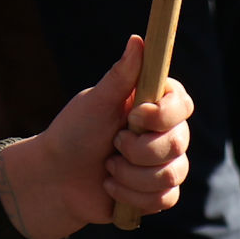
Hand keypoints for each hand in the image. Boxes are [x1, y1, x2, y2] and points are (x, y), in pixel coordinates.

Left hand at [0, 35, 192, 238]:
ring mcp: (164, 164)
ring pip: (172, 174)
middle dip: (138, 150)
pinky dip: (132, 195)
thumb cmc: (74, 133)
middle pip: (179, 142)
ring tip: (108, 167)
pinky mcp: (158, 193)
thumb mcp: (95, 102)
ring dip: (131, 175)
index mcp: (152, 105)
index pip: (183, 104)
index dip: (164, 114)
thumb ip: (120, 76)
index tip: (135, 115)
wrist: (56, 179)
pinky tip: (111, 186)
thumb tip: (138, 40)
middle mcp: (164, 132)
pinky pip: (165, 198)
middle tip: (112, 144)